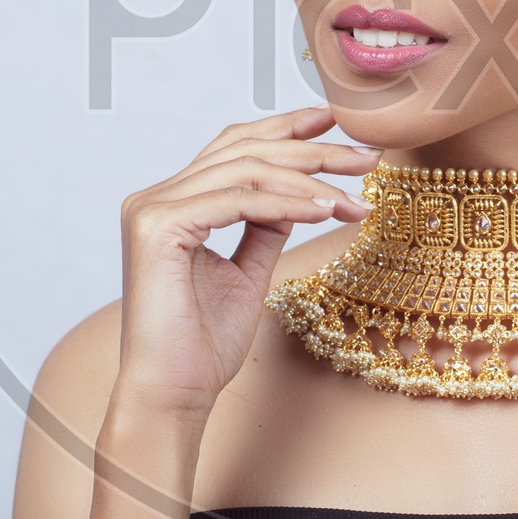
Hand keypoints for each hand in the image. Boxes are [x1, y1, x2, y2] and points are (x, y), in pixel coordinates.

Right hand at [113, 105, 376, 417]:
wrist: (173, 397)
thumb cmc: (203, 346)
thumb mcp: (247, 273)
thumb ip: (265, 227)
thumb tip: (301, 193)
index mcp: (173, 203)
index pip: (234, 147)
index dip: (286, 128)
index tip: (336, 122)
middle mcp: (156, 197)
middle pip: (245, 151)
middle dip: (312, 150)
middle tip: (366, 158)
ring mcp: (151, 209)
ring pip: (246, 171)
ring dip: (310, 179)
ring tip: (355, 196)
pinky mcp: (157, 228)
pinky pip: (237, 202)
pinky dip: (286, 203)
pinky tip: (324, 210)